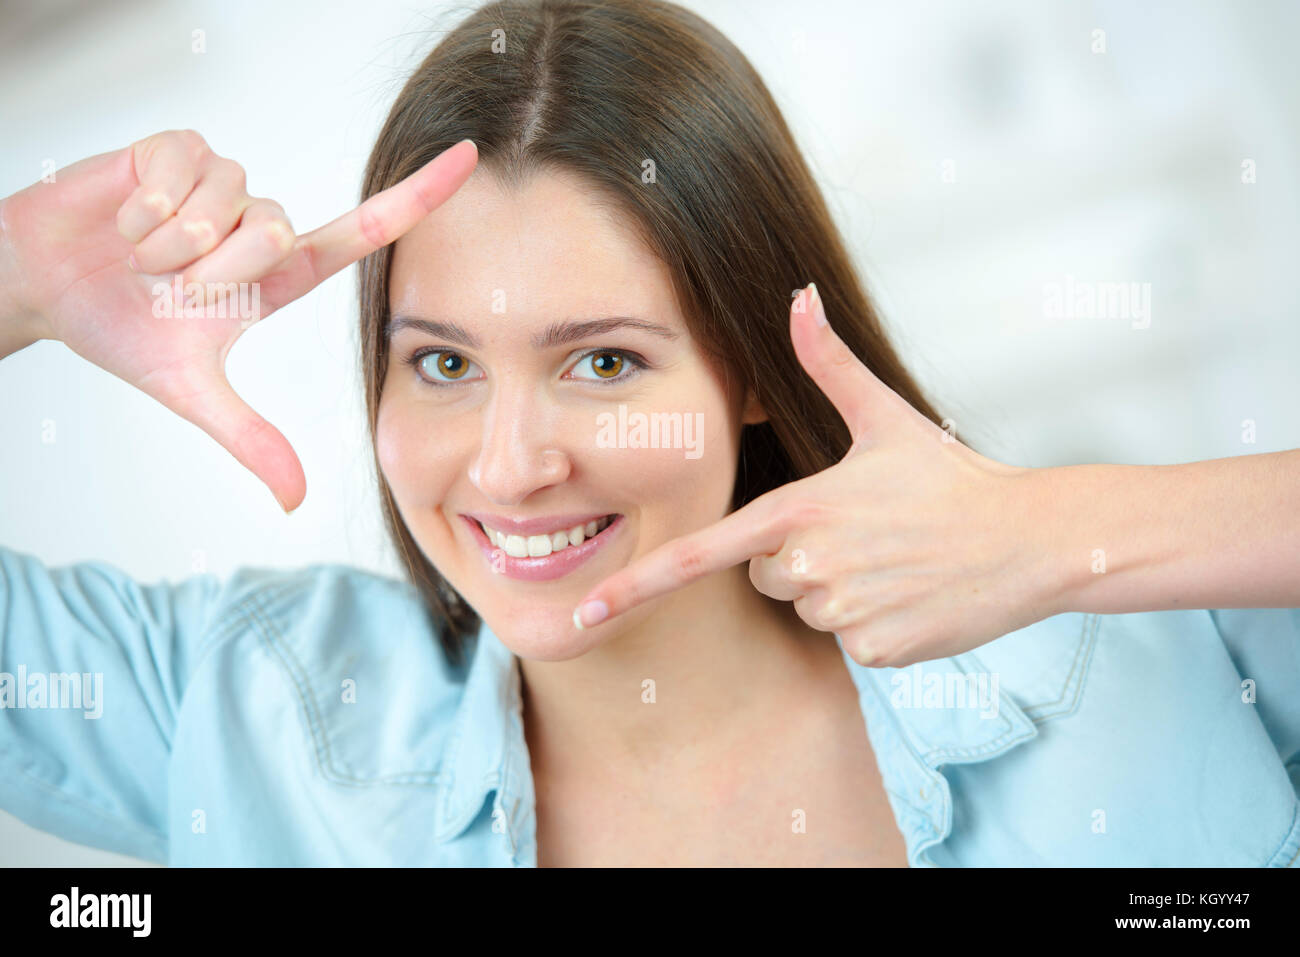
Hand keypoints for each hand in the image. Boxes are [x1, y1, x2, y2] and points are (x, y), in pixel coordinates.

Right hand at [1, 130, 477, 511]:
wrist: (45, 286)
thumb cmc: (126, 331)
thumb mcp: (191, 391)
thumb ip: (249, 438)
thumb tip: (296, 501)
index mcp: (281, 272)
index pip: (365, 230)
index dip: (420, 196)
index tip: (471, 160)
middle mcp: (263, 221)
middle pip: (279, 231)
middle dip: (213, 272)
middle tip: (170, 286)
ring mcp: (223, 180)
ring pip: (227, 204)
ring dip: (171, 244)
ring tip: (143, 254)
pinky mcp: (178, 147)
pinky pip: (181, 171)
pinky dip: (144, 209)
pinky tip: (125, 219)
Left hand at [572, 283, 1063, 667]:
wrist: (1029, 539)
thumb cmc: (951, 477)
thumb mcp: (886, 416)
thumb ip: (828, 361)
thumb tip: (797, 293)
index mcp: (799, 510)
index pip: (700, 554)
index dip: (637, 586)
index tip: (587, 614)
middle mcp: (812, 567)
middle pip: (765, 577)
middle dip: (800, 560)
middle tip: (863, 533)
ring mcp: (845, 613)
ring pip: (808, 609)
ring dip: (838, 591)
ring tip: (892, 559)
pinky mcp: (876, 651)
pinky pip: (848, 641)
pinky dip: (872, 622)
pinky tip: (910, 591)